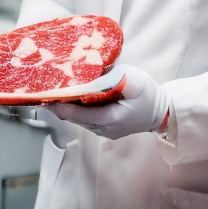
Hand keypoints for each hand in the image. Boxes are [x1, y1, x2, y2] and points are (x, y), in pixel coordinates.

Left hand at [49, 65, 171, 140]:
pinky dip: (76, 110)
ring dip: (66, 107)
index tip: (46, 97)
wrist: (162, 113)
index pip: (78, 114)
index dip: (60, 105)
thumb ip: (116, 79)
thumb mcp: (136, 81)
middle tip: (45, 91)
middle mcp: (104, 129)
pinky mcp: (104, 129)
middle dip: (59, 105)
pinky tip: (70, 98)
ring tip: (54, 93)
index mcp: (111, 119)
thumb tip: (94, 76)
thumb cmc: (149, 95)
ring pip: (77, 120)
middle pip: (74, 118)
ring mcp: (103, 132)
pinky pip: (84, 120)